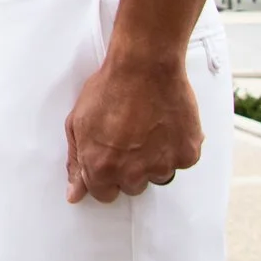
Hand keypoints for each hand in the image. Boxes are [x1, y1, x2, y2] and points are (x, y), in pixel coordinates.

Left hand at [63, 53, 201, 202]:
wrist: (144, 66)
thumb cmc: (111, 87)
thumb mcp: (78, 122)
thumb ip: (76, 162)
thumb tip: (75, 193)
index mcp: (102, 168)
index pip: (104, 195)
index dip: (106, 175)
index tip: (110, 159)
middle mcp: (132, 173)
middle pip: (132, 186)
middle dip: (130, 167)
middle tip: (130, 137)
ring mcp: (162, 166)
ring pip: (158, 174)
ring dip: (155, 157)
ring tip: (149, 126)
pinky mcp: (186, 155)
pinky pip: (181, 160)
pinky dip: (176, 146)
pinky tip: (166, 123)